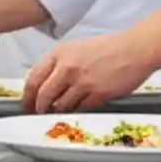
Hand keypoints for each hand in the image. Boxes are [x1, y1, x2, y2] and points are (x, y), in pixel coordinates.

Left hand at [23, 33, 153, 112]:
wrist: (134, 49)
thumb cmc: (106, 47)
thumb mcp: (74, 48)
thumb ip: (58, 64)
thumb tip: (45, 82)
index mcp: (58, 54)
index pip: (33, 79)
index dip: (27, 96)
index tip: (26, 104)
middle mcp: (67, 68)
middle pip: (44, 95)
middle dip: (39, 108)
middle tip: (38, 113)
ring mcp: (82, 82)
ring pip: (61, 105)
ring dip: (58, 110)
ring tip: (59, 111)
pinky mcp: (98, 94)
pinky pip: (81, 107)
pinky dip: (77, 109)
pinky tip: (78, 107)